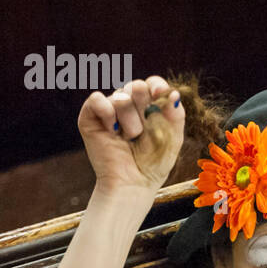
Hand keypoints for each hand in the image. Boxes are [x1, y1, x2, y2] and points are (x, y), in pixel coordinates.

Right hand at [78, 77, 185, 195]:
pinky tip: (112, 130)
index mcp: (148, 107)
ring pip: (120, 96)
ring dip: (129, 119)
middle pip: (136, 86)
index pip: (151, 84)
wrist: (133, 183)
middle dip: (143, 105)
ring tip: (130, 137)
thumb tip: (175, 92)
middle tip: (142, 128)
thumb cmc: (154, 163)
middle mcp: (128, 106)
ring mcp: (109, 111)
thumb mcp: (173, 138)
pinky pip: (97, 99)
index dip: (156, 85)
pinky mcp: (90, 117)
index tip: (160, 93)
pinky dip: (106, 112)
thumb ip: (176, 114)